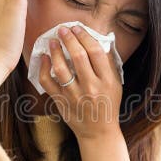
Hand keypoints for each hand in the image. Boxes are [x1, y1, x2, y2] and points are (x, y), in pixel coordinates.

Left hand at [38, 25, 123, 140]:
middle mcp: (91, 87)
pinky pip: (48, 83)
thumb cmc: (108, 105)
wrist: (99, 132)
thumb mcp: (116, 84)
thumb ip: (108, 64)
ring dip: (55, 51)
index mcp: (107, 81)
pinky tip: (44, 58)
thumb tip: (98, 39)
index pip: (96, 52)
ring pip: (61, 69)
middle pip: (78, 57)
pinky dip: (44, 68)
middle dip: (69, 39)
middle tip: (63, 29)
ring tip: (53, 41)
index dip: (85, 37)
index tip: (77, 28)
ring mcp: (75, 96)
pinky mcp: (61, 102)